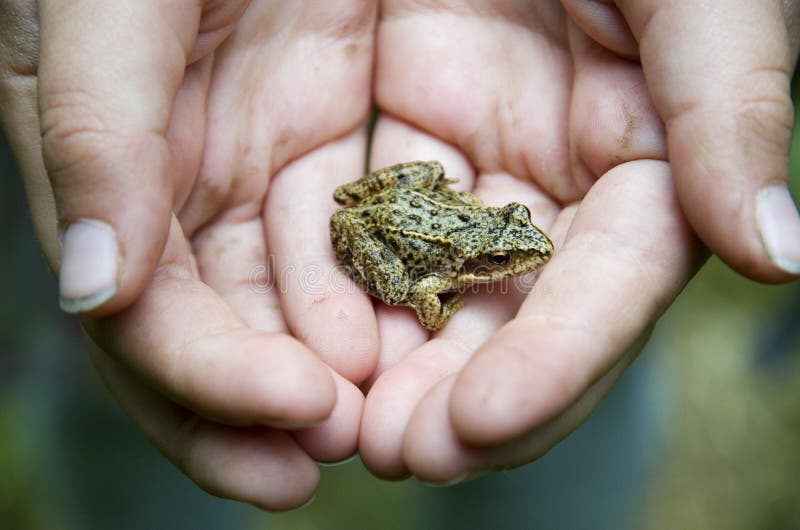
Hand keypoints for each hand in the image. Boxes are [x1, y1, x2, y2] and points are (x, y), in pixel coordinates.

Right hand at [0, 1, 377, 508]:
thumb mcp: (115, 1)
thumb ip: (94, 128)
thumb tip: (95, 292)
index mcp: (120, 157)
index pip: (148, 306)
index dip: (205, 377)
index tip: (293, 412)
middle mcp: (191, 179)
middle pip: (216, 329)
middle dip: (262, 404)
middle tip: (332, 453)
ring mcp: (269, 163)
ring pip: (292, 300)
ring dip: (334, 369)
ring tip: (382, 423)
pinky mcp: (343, 136)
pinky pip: (365, 239)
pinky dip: (387, 296)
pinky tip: (418, 338)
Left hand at [357, 0, 797, 481]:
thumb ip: (729, 101)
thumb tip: (776, 252)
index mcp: (632, 146)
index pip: (611, 282)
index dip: (559, 359)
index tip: (484, 421)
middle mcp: (545, 173)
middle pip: (515, 314)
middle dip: (462, 392)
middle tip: (404, 453)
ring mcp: (461, 160)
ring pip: (428, 290)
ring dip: (388, 365)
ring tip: (345, 425)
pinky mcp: (382, 131)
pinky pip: (350, 227)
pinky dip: (328, 289)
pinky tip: (301, 340)